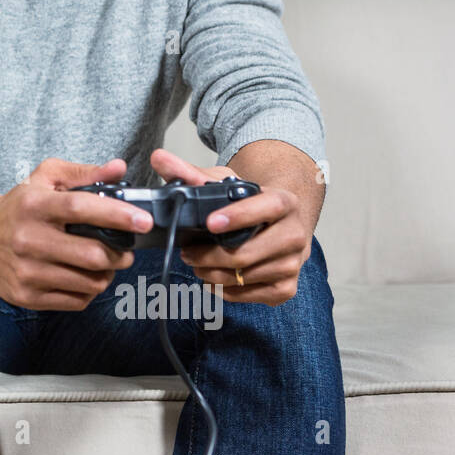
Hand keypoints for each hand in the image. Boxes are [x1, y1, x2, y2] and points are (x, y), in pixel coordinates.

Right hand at [0, 157, 150, 310]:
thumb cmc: (18, 205)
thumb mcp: (45, 178)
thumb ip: (83, 173)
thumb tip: (119, 168)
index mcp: (34, 205)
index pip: (80, 209)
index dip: (117, 215)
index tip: (143, 220)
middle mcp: (27, 239)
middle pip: (91, 255)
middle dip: (120, 255)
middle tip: (125, 251)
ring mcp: (26, 272)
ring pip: (88, 282)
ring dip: (106, 274)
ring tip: (104, 264)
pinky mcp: (25, 296)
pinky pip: (75, 301)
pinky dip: (88, 291)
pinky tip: (83, 277)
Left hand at [149, 148, 312, 305]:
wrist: (281, 224)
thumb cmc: (249, 203)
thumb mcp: (225, 182)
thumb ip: (191, 173)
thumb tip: (158, 158)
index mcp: (285, 202)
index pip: (267, 209)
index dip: (239, 216)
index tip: (210, 223)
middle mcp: (295, 234)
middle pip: (247, 253)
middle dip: (209, 255)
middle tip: (186, 252)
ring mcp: (292, 264)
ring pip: (244, 277)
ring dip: (212, 273)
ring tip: (196, 263)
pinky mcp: (286, 288)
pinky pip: (249, 295)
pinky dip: (225, 290)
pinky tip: (213, 278)